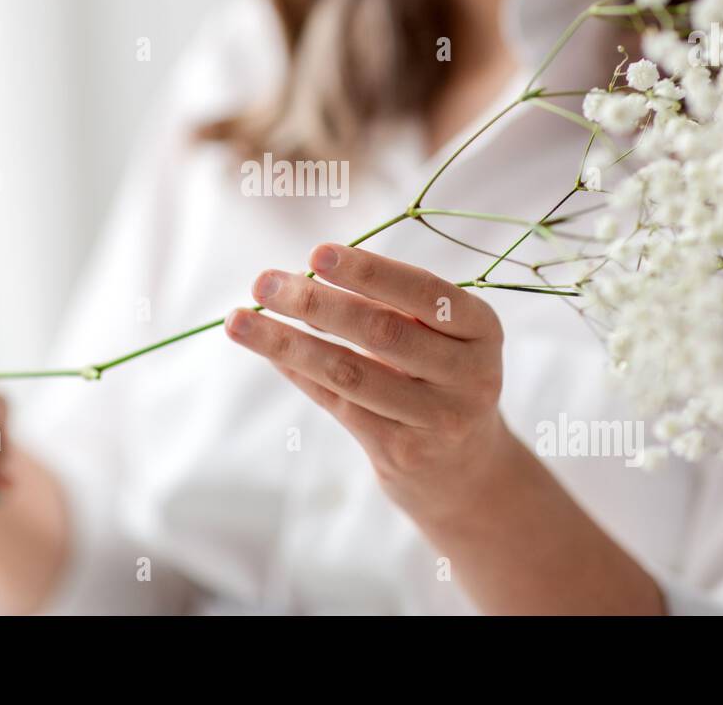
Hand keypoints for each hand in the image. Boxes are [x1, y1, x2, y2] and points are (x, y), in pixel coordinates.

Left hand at [225, 243, 508, 523]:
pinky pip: (339, 404)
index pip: (424, 291)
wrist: (466, 470)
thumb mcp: (436, 336)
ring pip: (351, 373)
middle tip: (263, 281)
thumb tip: (298, 280)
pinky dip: (298, 372)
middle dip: (315, 302)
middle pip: (382, 332)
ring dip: (289, 342)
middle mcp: (469, 374)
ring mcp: (438, 419)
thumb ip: (384, 307)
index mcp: (482, 328)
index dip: (369, 272)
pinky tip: (268, 350)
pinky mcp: (403, 452)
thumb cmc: (439, 377)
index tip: (315, 252)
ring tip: (240, 320)